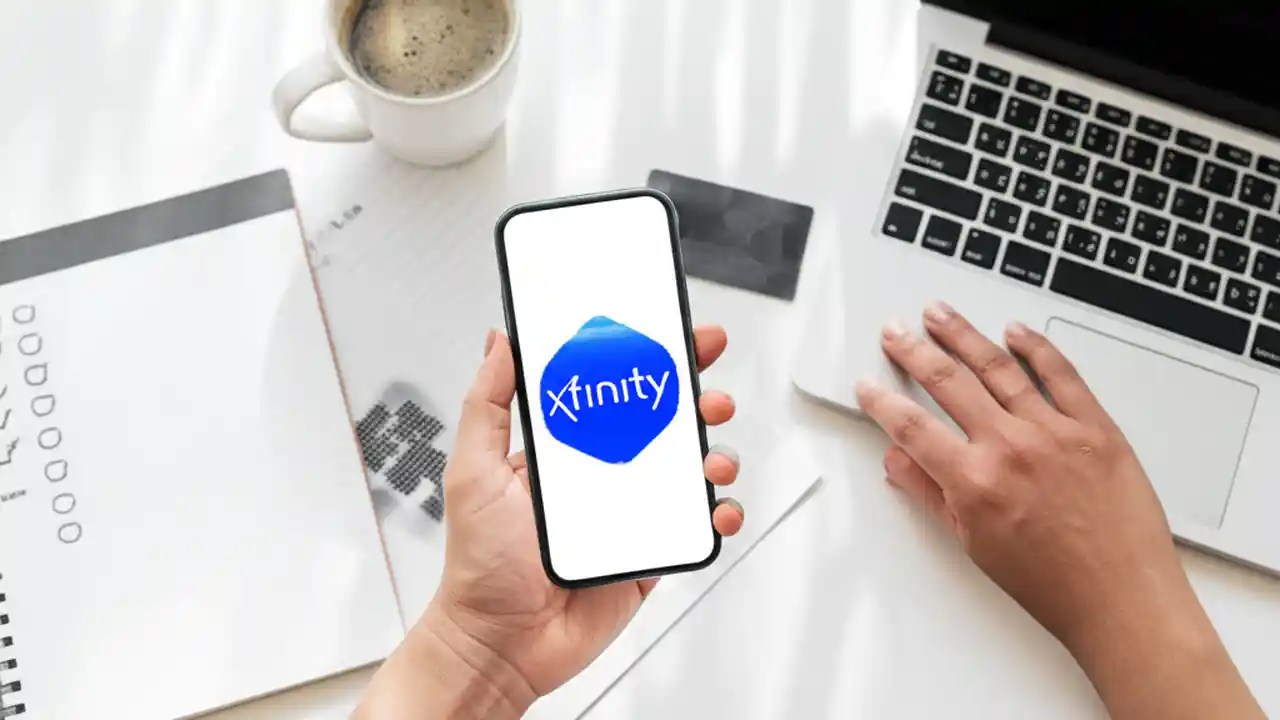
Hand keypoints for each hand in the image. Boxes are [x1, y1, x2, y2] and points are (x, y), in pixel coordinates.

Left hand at [356, 326, 742, 719]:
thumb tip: (500, 342)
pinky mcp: (649, 552)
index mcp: (565, 448)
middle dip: (696, 399)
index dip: (646, 359)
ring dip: (714, 455)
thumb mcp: (473, 470)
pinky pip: (694, 528)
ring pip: (688, 471)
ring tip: (711, 460)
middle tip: (707, 396)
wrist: (500, 643)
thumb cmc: (480, 564)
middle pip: (663, 422)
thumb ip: (487, 404)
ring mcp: (629, 513)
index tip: (669, 334)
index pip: (612, 388)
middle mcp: (601, 473)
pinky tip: (716, 511)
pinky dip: (718, 515)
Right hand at [855, 302, 1261, 718]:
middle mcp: (1011, 448)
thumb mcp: (975, 546)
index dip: (882, 402)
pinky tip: (1014, 331)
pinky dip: (1036, 348)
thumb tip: (899, 463)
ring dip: (962, 335)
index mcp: (975, 482)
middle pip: (948, 382)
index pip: (912, 427)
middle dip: (914, 350)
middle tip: (895, 330)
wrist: (1124, 601)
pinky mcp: (1096, 428)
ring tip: (939, 314)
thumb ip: (932, 496)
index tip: (868, 386)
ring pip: (997, 367)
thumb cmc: (1054, 585)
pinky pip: (1062, 374)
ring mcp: (1056, 432)